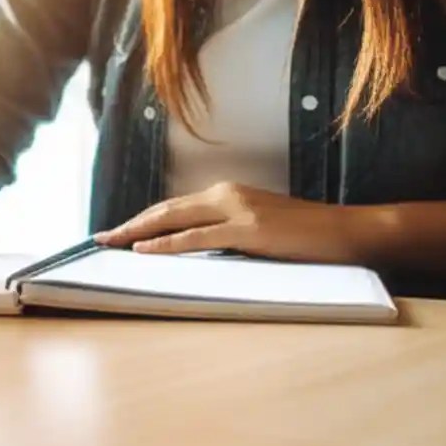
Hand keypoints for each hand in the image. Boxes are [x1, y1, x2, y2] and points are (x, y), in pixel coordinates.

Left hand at [95, 182, 364, 263]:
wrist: (345, 232)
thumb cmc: (302, 235)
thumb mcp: (256, 228)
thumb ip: (224, 232)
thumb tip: (192, 247)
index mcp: (226, 194)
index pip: (172, 206)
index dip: (141, 219)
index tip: (115, 231)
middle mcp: (225, 195)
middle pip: (164, 209)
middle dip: (129, 224)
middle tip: (99, 238)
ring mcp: (236, 210)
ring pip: (173, 219)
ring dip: (137, 233)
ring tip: (111, 243)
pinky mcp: (247, 230)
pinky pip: (196, 238)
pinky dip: (166, 244)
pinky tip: (144, 251)